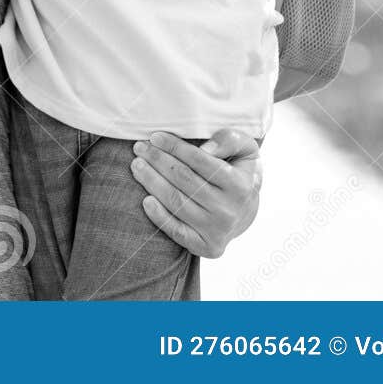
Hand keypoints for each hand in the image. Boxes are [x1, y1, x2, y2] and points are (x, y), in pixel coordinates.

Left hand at [131, 128, 261, 258]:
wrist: (246, 212)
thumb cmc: (239, 173)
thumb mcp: (246, 150)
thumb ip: (230, 140)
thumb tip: (206, 148)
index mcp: (240, 185)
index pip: (199, 161)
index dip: (174, 147)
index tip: (155, 137)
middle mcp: (229, 210)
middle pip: (183, 179)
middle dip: (157, 160)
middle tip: (139, 148)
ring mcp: (217, 230)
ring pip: (176, 202)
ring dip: (151, 181)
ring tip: (137, 165)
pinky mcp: (207, 246)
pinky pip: (177, 231)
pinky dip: (159, 216)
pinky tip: (146, 200)